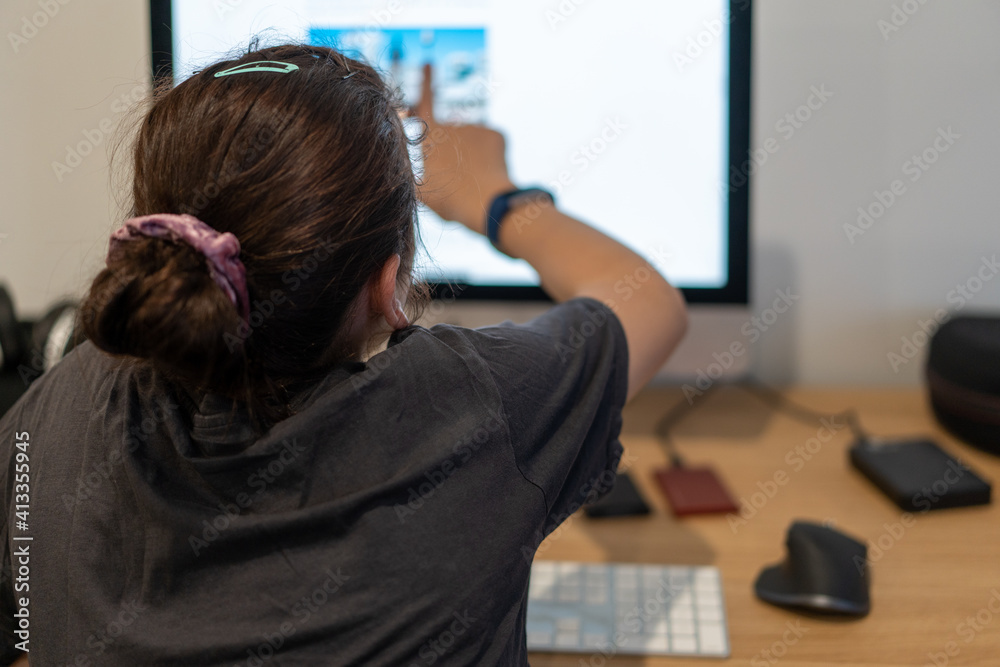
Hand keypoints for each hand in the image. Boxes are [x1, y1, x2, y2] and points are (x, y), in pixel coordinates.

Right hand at [411, 64, 514, 234]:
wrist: (487, 204)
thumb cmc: (452, 202)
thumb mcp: (423, 192)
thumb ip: (413, 173)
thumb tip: (410, 166)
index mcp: (429, 136)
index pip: (424, 102)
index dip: (426, 82)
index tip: (428, 62)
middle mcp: (451, 124)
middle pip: (451, 135)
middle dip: (454, 151)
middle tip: (459, 177)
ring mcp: (475, 126)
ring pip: (471, 141)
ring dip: (472, 156)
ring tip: (475, 181)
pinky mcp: (495, 132)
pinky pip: (490, 143)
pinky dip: (490, 157)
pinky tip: (490, 173)